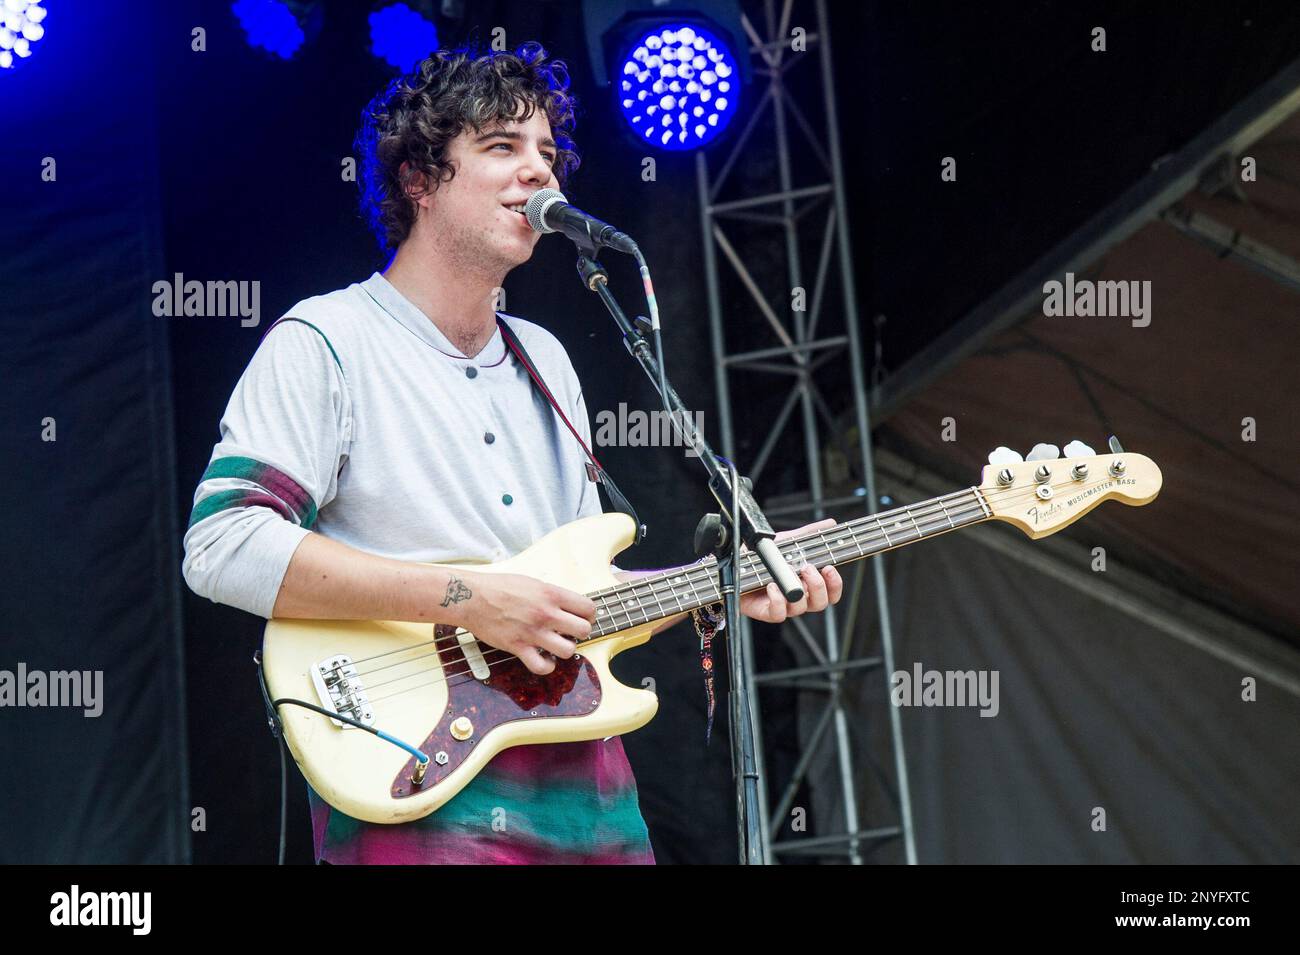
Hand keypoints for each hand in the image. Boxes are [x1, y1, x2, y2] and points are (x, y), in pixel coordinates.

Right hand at [455, 571, 596, 675]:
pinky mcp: (518, 647)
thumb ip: (551, 594)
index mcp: (551, 594)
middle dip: (581, 633)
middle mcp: (545, 613)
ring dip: (565, 649)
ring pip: (568, 650)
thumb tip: (568, 605)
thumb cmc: (499, 587)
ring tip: (557, 644)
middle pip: (584, 630)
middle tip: (570, 632)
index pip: (588, 608)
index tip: (582, 617)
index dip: (589, 615)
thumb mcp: (532, 582)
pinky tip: (544, 659)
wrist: (471, 597)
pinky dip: (547, 666)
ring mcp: (533, 632)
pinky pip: (542, 666)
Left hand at [738, 518, 842, 623]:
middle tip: (808, 568)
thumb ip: (808, 535)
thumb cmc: (763, 558)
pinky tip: (772, 586)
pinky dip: (778, 600)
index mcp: (807, 584)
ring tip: (787, 571)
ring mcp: (784, 606)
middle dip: (818, 586)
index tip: (829, 567)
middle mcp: (798, 597)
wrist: (736, 565)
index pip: (830, 592)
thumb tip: (830, 523)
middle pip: (820, 603)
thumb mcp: (787, 542)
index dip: (834, 584)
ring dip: (797, 589)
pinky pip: (779, 613)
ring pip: (800, 608)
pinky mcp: (767, 612)